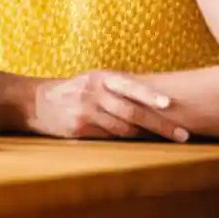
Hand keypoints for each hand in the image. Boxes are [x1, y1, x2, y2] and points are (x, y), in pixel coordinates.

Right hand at [31, 71, 189, 141]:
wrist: (36, 102)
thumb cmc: (73, 91)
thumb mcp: (92, 80)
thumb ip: (118, 87)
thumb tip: (155, 97)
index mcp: (100, 77)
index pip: (129, 85)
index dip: (149, 95)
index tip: (169, 104)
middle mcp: (93, 93)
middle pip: (132, 112)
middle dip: (160, 125)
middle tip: (182, 135)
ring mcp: (85, 112)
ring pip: (124, 128)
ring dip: (146, 135)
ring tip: (167, 139)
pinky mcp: (79, 129)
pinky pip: (109, 137)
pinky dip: (125, 140)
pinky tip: (137, 142)